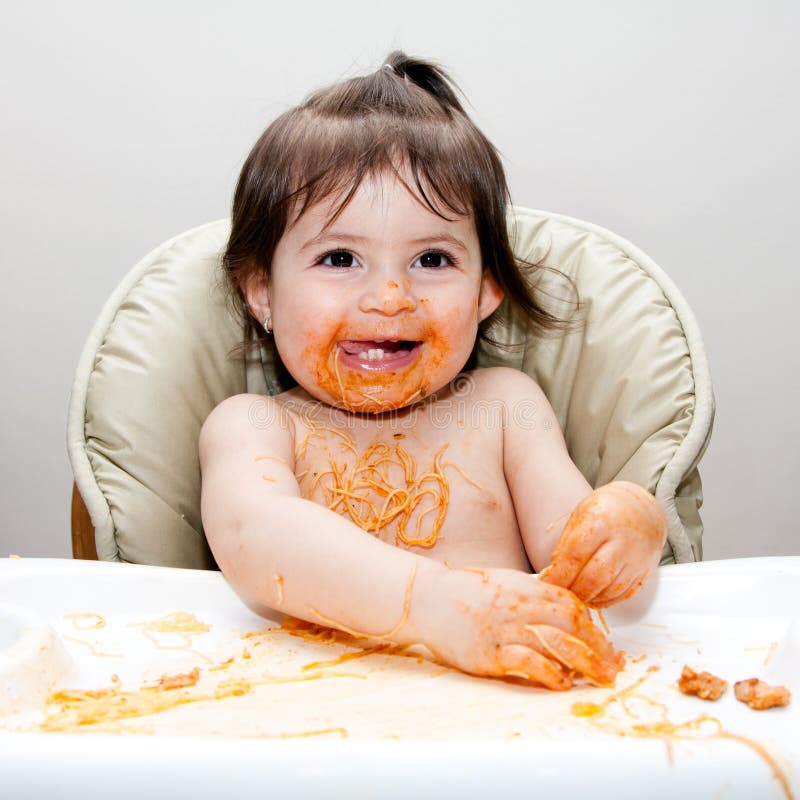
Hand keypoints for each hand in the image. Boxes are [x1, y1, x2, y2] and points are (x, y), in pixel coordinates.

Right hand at [422, 567, 623, 690]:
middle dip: (598, 648)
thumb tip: (562, 608)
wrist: (427, 598)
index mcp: (524, 586)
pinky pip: (527, 663)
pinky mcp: (489, 652)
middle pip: (570, 626)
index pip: (570, 605)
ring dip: (583, 663)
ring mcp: (504, 629)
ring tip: (599, 678)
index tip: (608, 643)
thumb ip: (531, 593)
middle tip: (615, 666)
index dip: (594, 625)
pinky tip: (561, 682)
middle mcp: (519, 606)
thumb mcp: (503, 582)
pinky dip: (549, 673)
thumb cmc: (465, 590)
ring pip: (555, 645)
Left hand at [539, 481, 666, 607]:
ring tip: (575, 595)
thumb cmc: (605, 511)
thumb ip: (566, 544)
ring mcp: (636, 558)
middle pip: (594, 578)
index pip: (575, 556)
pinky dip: (605, 601)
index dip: (559, 575)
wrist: (642, 509)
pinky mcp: (645, 572)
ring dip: (589, 598)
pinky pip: (623, 595)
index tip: (546, 584)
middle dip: (573, 590)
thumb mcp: (580, 516)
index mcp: (600, 522)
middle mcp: (622, 541)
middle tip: (561, 592)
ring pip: (609, 590)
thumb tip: (553, 573)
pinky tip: (593, 597)